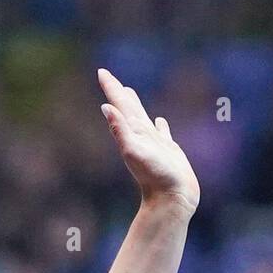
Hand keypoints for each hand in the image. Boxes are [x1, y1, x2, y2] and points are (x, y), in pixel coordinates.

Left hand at [97, 68, 199, 214]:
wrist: (171, 200)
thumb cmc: (155, 176)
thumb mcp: (135, 150)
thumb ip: (120, 130)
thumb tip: (106, 107)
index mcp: (132, 132)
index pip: (119, 105)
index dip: (111, 88)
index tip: (101, 71)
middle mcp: (140, 136)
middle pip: (127, 108)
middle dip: (117, 92)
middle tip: (109, 78)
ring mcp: (153, 143)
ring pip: (142, 118)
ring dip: (134, 106)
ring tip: (129, 93)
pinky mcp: (168, 151)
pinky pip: (161, 133)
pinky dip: (159, 125)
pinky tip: (159, 121)